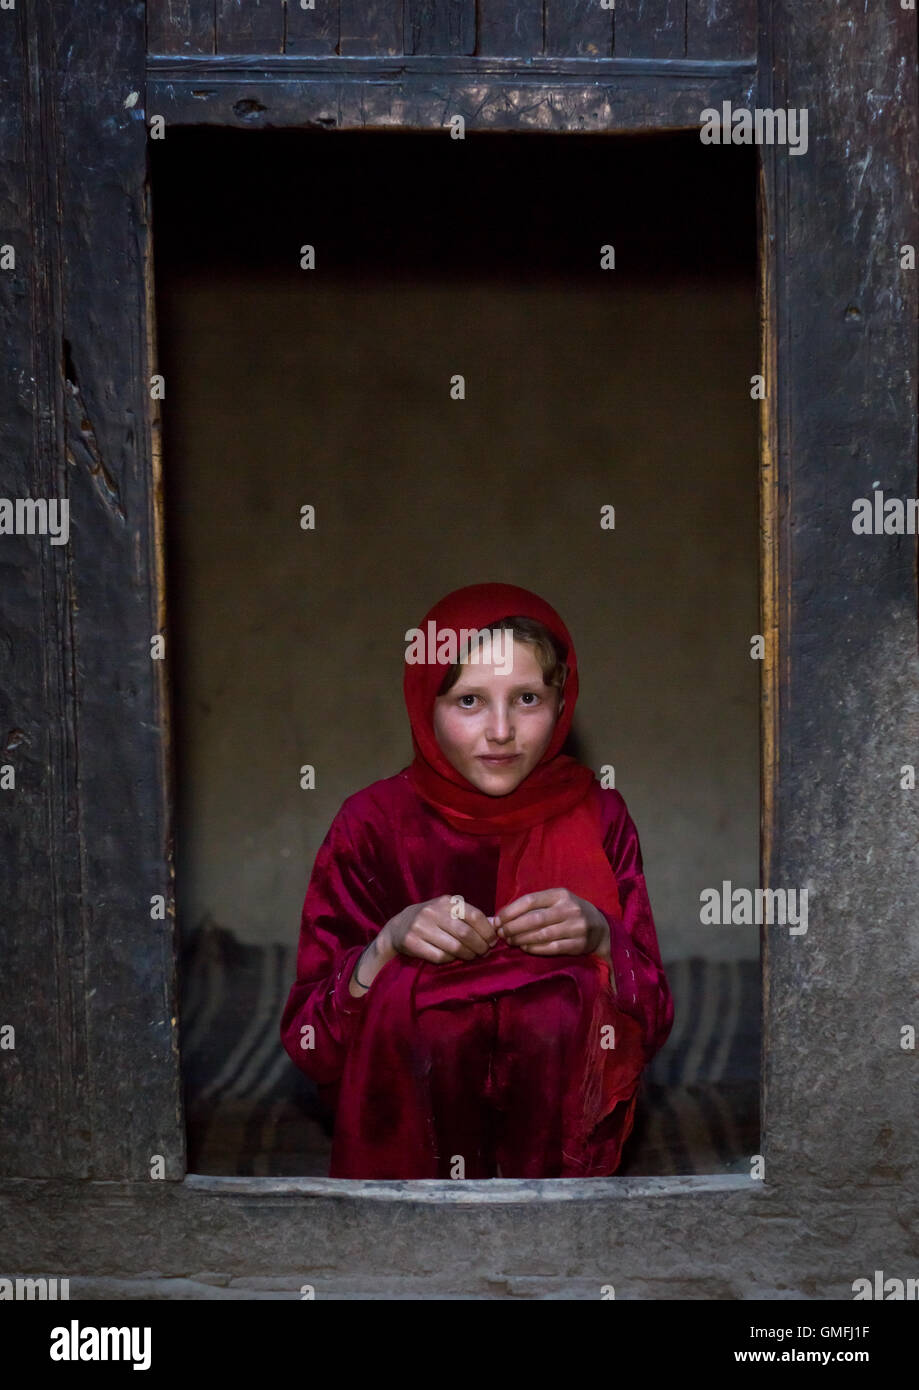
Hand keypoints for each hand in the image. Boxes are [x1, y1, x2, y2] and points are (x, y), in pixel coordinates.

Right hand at [381, 895, 496, 965]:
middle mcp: (433, 911)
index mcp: (446, 901)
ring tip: (471, 956)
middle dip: (480, 946)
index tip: (492, 941)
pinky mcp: (411, 942)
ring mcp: (420, 927)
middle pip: (465, 934)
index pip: (474, 915)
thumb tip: (496, 924)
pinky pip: (439, 956)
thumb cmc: (432, 920)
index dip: (487, 931)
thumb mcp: (450, 912)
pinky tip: (453, 958)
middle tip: (484, 952)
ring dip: (467, 955)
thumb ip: (472, 917)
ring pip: (454, 947)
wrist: (398, 927)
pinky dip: (450, 960)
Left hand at [494, 889, 610, 958]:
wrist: (600, 928)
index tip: (497, 920)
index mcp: (560, 895)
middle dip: (513, 927)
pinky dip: (535, 948)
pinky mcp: (579, 944)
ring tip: (509, 941)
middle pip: (535, 919)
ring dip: (521, 939)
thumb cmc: (569, 913)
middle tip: (500, 933)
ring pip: (542, 935)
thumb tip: (501, 916)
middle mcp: (569, 909)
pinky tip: (525, 948)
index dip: (511, 911)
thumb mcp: (556, 901)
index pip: (530, 900)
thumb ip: (534, 906)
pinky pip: (552, 948)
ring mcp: (576, 927)